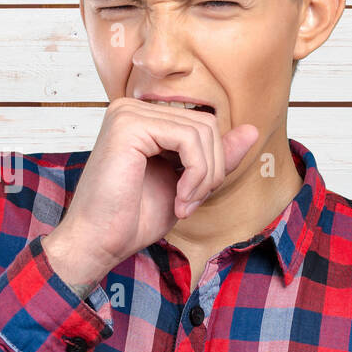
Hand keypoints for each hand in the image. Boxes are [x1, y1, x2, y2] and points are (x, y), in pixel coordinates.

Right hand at [42, 97, 259, 289]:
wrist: (98, 243)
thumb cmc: (132, 218)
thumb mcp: (187, 184)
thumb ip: (216, 156)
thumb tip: (252, 130)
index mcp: (142, 119)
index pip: (203, 124)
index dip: (212, 164)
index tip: (192, 198)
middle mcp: (132, 108)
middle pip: (207, 124)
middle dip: (211, 170)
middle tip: (190, 203)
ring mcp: (127, 113)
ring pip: (203, 131)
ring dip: (204, 176)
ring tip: (184, 203)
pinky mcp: (128, 125)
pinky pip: (189, 139)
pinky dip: (196, 174)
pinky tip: (179, 198)